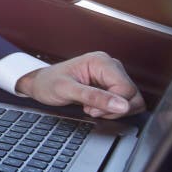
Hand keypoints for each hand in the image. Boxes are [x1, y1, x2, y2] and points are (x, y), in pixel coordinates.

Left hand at [16, 51, 144, 118]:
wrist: (39, 85)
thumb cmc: (48, 83)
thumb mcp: (67, 90)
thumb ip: (94, 96)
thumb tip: (122, 105)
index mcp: (101, 61)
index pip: (126, 89)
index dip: (112, 104)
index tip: (92, 108)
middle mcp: (110, 66)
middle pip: (132, 95)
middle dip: (113, 108)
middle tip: (90, 109)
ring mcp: (112, 76)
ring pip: (132, 101)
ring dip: (113, 110)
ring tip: (91, 107)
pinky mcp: (111, 86)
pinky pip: (124, 103)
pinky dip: (112, 110)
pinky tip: (95, 107)